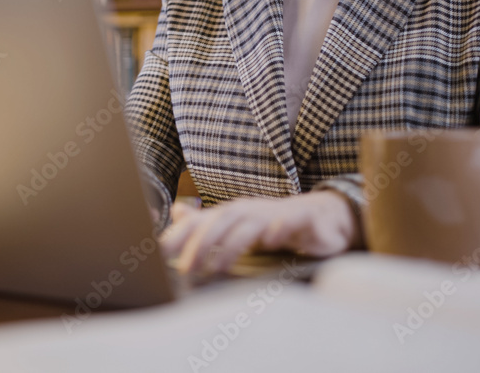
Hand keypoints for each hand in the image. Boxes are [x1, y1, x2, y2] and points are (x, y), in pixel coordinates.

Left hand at [159, 191, 359, 277]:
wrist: (320, 216)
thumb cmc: (272, 223)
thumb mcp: (235, 224)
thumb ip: (206, 222)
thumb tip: (175, 213)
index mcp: (231, 213)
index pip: (200, 221)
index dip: (179, 234)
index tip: (159, 251)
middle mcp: (248, 211)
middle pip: (221, 222)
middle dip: (201, 243)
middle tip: (187, 268)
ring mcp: (274, 214)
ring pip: (249, 225)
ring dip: (232, 245)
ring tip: (219, 266)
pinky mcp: (301, 219)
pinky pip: (290, 221)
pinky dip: (279, 229)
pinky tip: (271, 241)